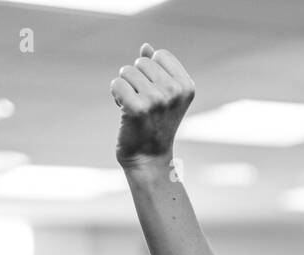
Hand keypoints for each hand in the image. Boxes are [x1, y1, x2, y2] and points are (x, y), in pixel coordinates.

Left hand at [111, 43, 195, 170]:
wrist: (149, 158)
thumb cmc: (154, 124)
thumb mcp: (163, 95)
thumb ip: (156, 69)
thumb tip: (146, 47)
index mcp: (187, 86)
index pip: (159, 55)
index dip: (151, 71)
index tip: (155, 92)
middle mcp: (175, 91)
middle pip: (142, 62)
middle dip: (136, 78)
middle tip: (143, 102)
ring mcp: (158, 99)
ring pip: (127, 71)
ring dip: (125, 87)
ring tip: (134, 106)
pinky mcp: (138, 108)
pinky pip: (117, 84)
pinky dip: (116, 96)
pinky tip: (125, 111)